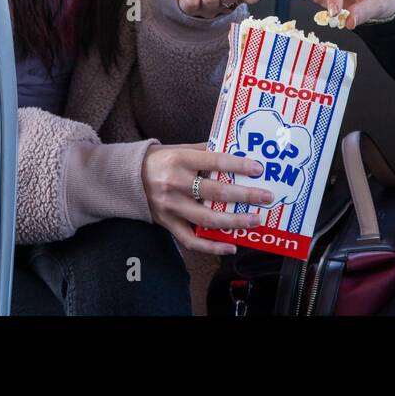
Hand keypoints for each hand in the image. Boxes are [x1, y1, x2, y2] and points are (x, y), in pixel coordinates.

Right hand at [142, 143, 276, 255]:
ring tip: (255, 221)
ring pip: (206, 219)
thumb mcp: (181, 149)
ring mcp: (170, 206)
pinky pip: (191, 240)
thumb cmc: (161, 160)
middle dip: (244, 195)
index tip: (259, 169)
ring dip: (234, 221)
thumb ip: (207, 151)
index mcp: (180, 159)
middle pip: (215, 192)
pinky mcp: (167, 223)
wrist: (127, 177)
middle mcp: (175, 183)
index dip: (238, 165)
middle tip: (266, 197)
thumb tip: (237, 151)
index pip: (215, 161)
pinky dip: (211, 246)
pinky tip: (230, 247)